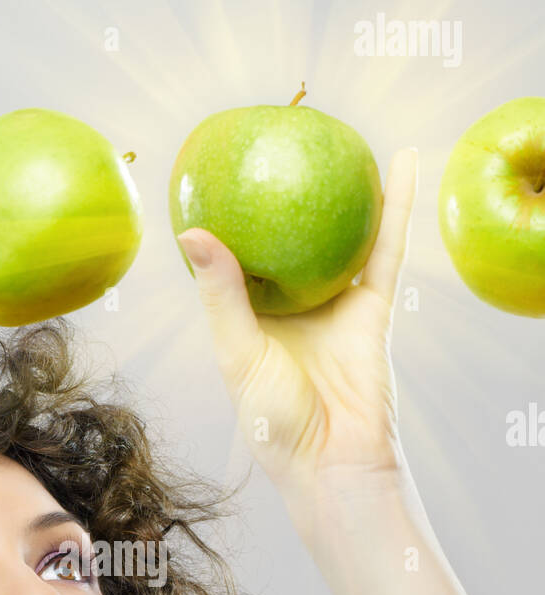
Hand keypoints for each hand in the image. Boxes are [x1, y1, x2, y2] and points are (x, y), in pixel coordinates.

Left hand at [177, 148, 417, 517]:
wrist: (333, 462)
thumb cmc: (274, 420)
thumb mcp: (236, 353)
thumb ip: (222, 292)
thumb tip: (194, 230)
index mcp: (252, 319)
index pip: (235, 260)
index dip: (227, 220)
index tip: (214, 172)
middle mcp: (293, 307)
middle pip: (290, 238)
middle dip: (287, 196)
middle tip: (278, 138)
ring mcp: (334, 304)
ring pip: (341, 235)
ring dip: (346, 189)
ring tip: (341, 133)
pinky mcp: (374, 307)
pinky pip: (386, 246)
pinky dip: (397, 204)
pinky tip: (401, 160)